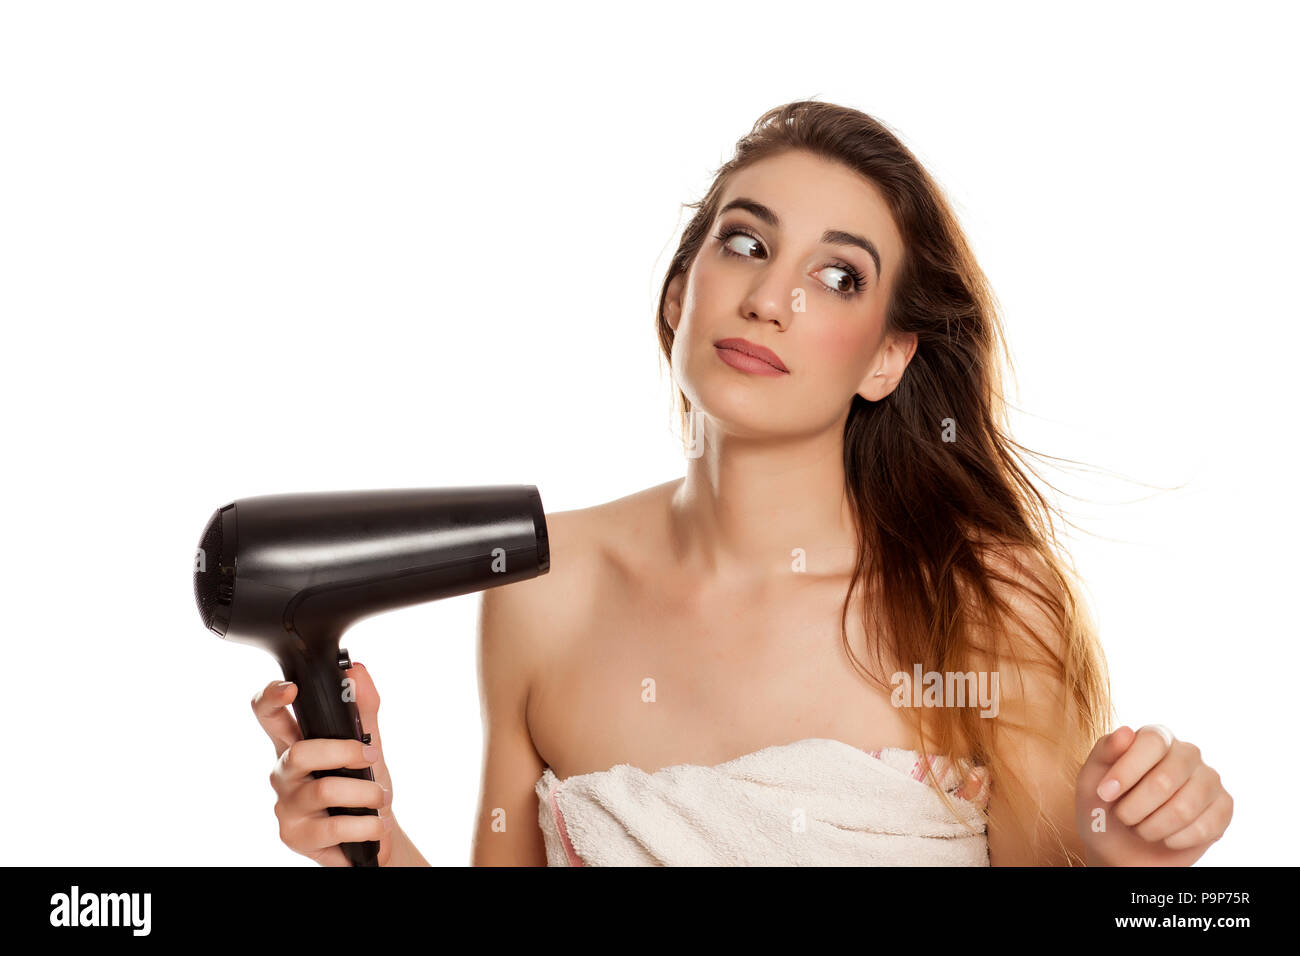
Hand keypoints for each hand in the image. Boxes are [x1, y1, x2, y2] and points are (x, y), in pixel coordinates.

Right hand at [252, 661, 396, 865]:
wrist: (371, 835)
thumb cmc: (361, 786)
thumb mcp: (366, 744)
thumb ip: (363, 707)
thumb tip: (357, 671)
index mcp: (294, 743)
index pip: (267, 714)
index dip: (270, 697)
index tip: (291, 688)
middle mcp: (283, 772)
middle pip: (299, 753)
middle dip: (344, 752)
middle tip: (373, 756)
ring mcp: (285, 805)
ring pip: (323, 789)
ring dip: (365, 793)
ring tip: (382, 798)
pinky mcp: (295, 836)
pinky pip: (333, 826)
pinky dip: (366, 825)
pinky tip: (377, 825)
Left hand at [1075, 724, 1232, 865]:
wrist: (1122, 848)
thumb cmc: (1104, 808)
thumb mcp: (1090, 780)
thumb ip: (1104, 753)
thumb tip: (1126, 732)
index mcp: (1156, 737)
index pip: (1152, 742)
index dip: (1127, 770)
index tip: (1105, 794)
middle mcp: (1187, 753)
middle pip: (1166, 779)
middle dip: (1135, 807)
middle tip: (1123, 818)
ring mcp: (1209, 780)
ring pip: (1184, 808)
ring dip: (1153, 827)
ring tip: (1141, 828)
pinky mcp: (1223, 807)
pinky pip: (1204, 828)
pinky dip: (1175, 840)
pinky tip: (1165, 838)